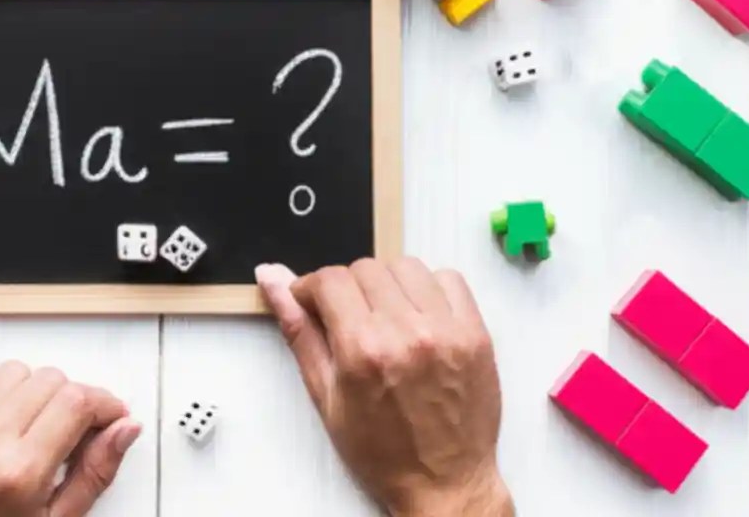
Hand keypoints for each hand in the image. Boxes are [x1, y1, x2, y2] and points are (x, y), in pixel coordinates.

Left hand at [0, 362, 142, 516]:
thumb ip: (95, 472)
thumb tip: (124, 428)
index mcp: (18, 476)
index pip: (76, 402)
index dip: (102, 403)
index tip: (108, 414)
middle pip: (49, 380)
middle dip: (69, 401)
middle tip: (66, 431)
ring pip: (12, 372)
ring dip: (29, 394)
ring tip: (26, 428)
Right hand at [256, 259, 511, 516]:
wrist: (443, 482)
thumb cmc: (382, 451)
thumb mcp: (325, 396)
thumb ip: (299, 331)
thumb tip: (272, 279)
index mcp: (362, 351)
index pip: (329, 279)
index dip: (312, 287)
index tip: (313, 302)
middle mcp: (405, 333)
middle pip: (365, 268)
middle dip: (348, 287)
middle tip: (349, 319)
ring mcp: (445, 331)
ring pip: (406, 265)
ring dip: (388, 283)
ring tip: (385, 316)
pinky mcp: (475, 333)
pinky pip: (449, 279)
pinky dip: (429, 288)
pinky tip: (419, 316)